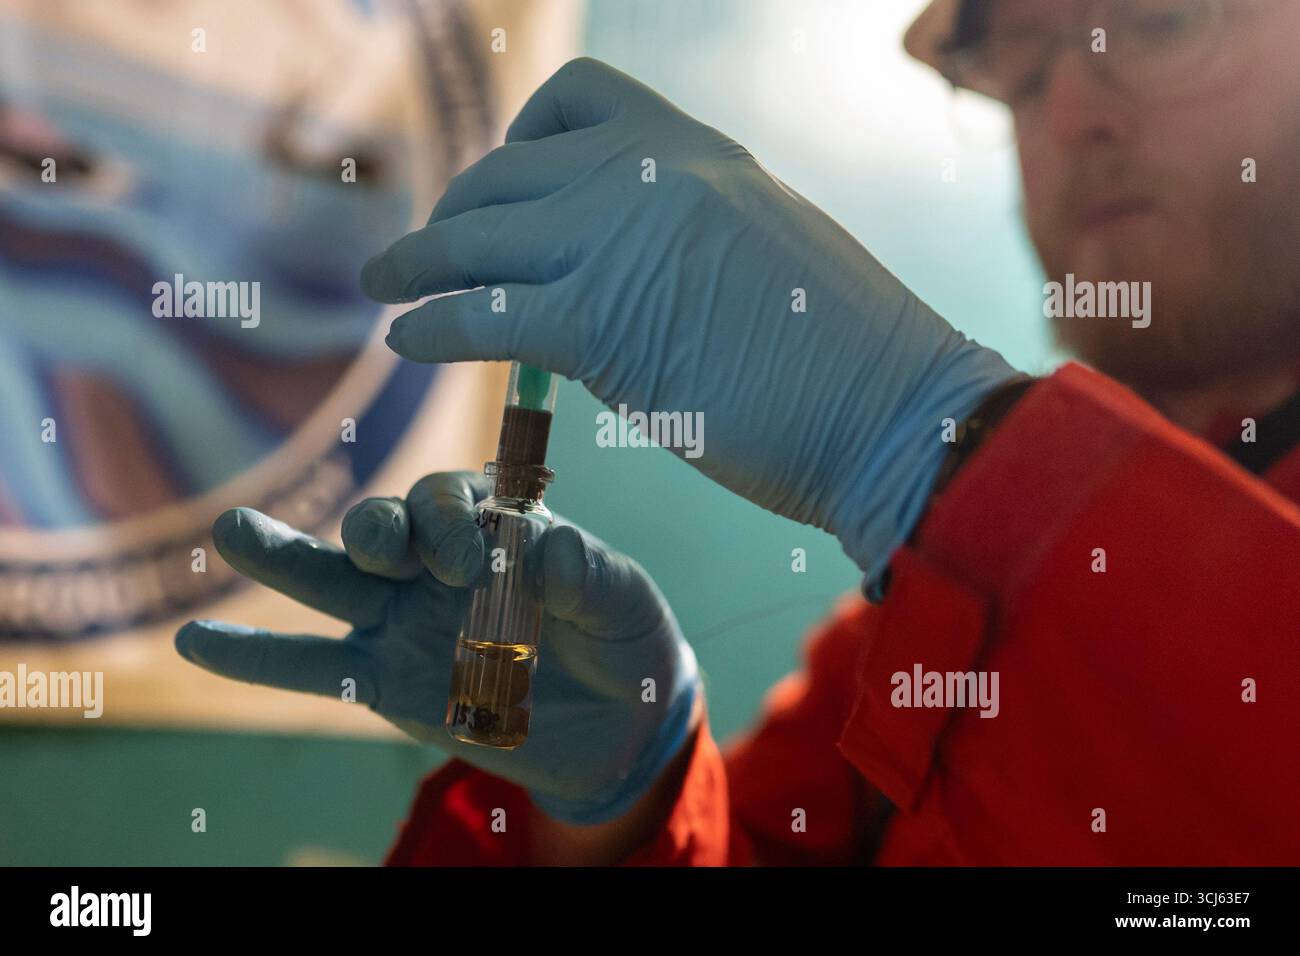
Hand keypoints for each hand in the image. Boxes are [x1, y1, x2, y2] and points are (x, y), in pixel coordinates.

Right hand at [174, 471, 700, 825]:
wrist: (615, 725)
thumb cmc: (621, 639)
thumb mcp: (624, 602)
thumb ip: (587, 574)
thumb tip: (545, 546)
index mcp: (496, 526)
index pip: (454, 499)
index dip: (450, 520)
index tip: (469, 563)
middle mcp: (438, 563)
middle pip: (386, 527)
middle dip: (378, 530)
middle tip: (384, 551)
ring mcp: (402, 620)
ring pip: (332, 580)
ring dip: (282, 555)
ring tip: (229, 530)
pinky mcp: (382, 682)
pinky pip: (314, 668)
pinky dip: (257, 655)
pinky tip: (198, 641)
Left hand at [363, 57, 1018, 587]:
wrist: (895, 413)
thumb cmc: (850, 354)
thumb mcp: (766, 246)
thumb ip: (689, 232)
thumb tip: (629, 262)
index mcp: (695, 150)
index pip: (573, 102)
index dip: (517, 141)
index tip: (501, 190)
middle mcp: (648, 176)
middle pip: (505, 174)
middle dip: (453, 214)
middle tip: (421, 255)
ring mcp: (619, 243)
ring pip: (478, 237)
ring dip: (416, 264)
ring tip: (383, 289)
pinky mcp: (600, 326)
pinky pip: (479, 313)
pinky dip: (432, 324)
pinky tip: (408, 342)